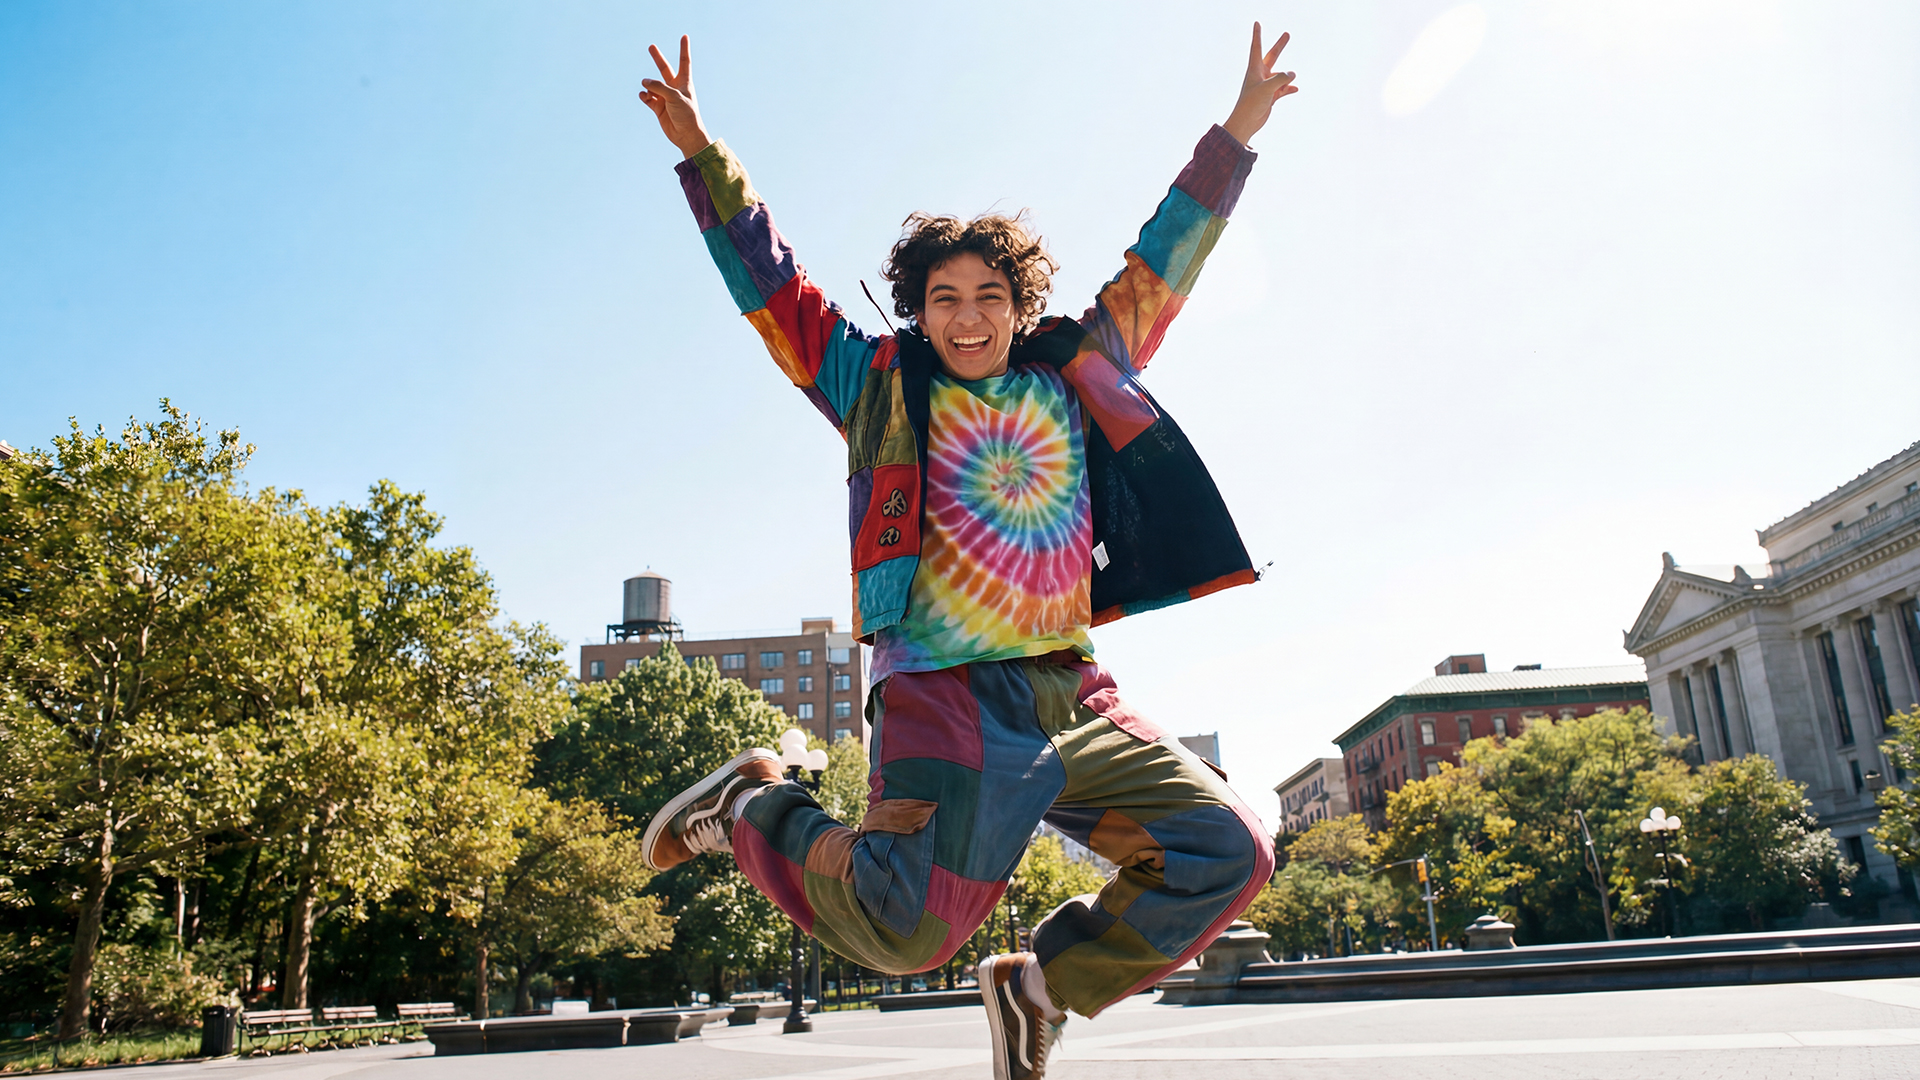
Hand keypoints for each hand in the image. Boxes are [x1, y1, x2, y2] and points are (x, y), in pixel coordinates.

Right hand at [639, 35, 711, 158]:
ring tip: (647, 88)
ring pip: (652, 85)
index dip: (684, 49)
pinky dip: (644, 96)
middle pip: (664, 69)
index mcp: (684, 82)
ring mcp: (665, 97)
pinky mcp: (658, 108)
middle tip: (651, 46)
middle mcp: (674, 88)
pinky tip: (644, 96)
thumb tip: (644, 82)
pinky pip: (647, 98)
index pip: (684, 61)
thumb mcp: (674, 97)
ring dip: (648, 85)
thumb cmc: (686, 115)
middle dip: (658, 58)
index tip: (684, 36)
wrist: (686, 135)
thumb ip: (659, 87)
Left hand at [1222, 23, 1297, 146]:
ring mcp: (1266, 86)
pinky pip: (1283, 89)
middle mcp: (1260, 75)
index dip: (1257, 35)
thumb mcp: (1267, 89)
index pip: (1256, 47)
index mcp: (1254, 69)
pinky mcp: (1270, 96)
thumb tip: (1292, 74)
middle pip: (1272, 56)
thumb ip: (1280, 79)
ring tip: (1289, 81)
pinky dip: (1289, 88)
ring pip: (1280, 75)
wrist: (1246, 123)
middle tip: (1287, 34)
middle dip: (1279, 46)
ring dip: (1286, 78)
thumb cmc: (1251, 104)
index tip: (1257, 23)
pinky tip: (1295, 89)